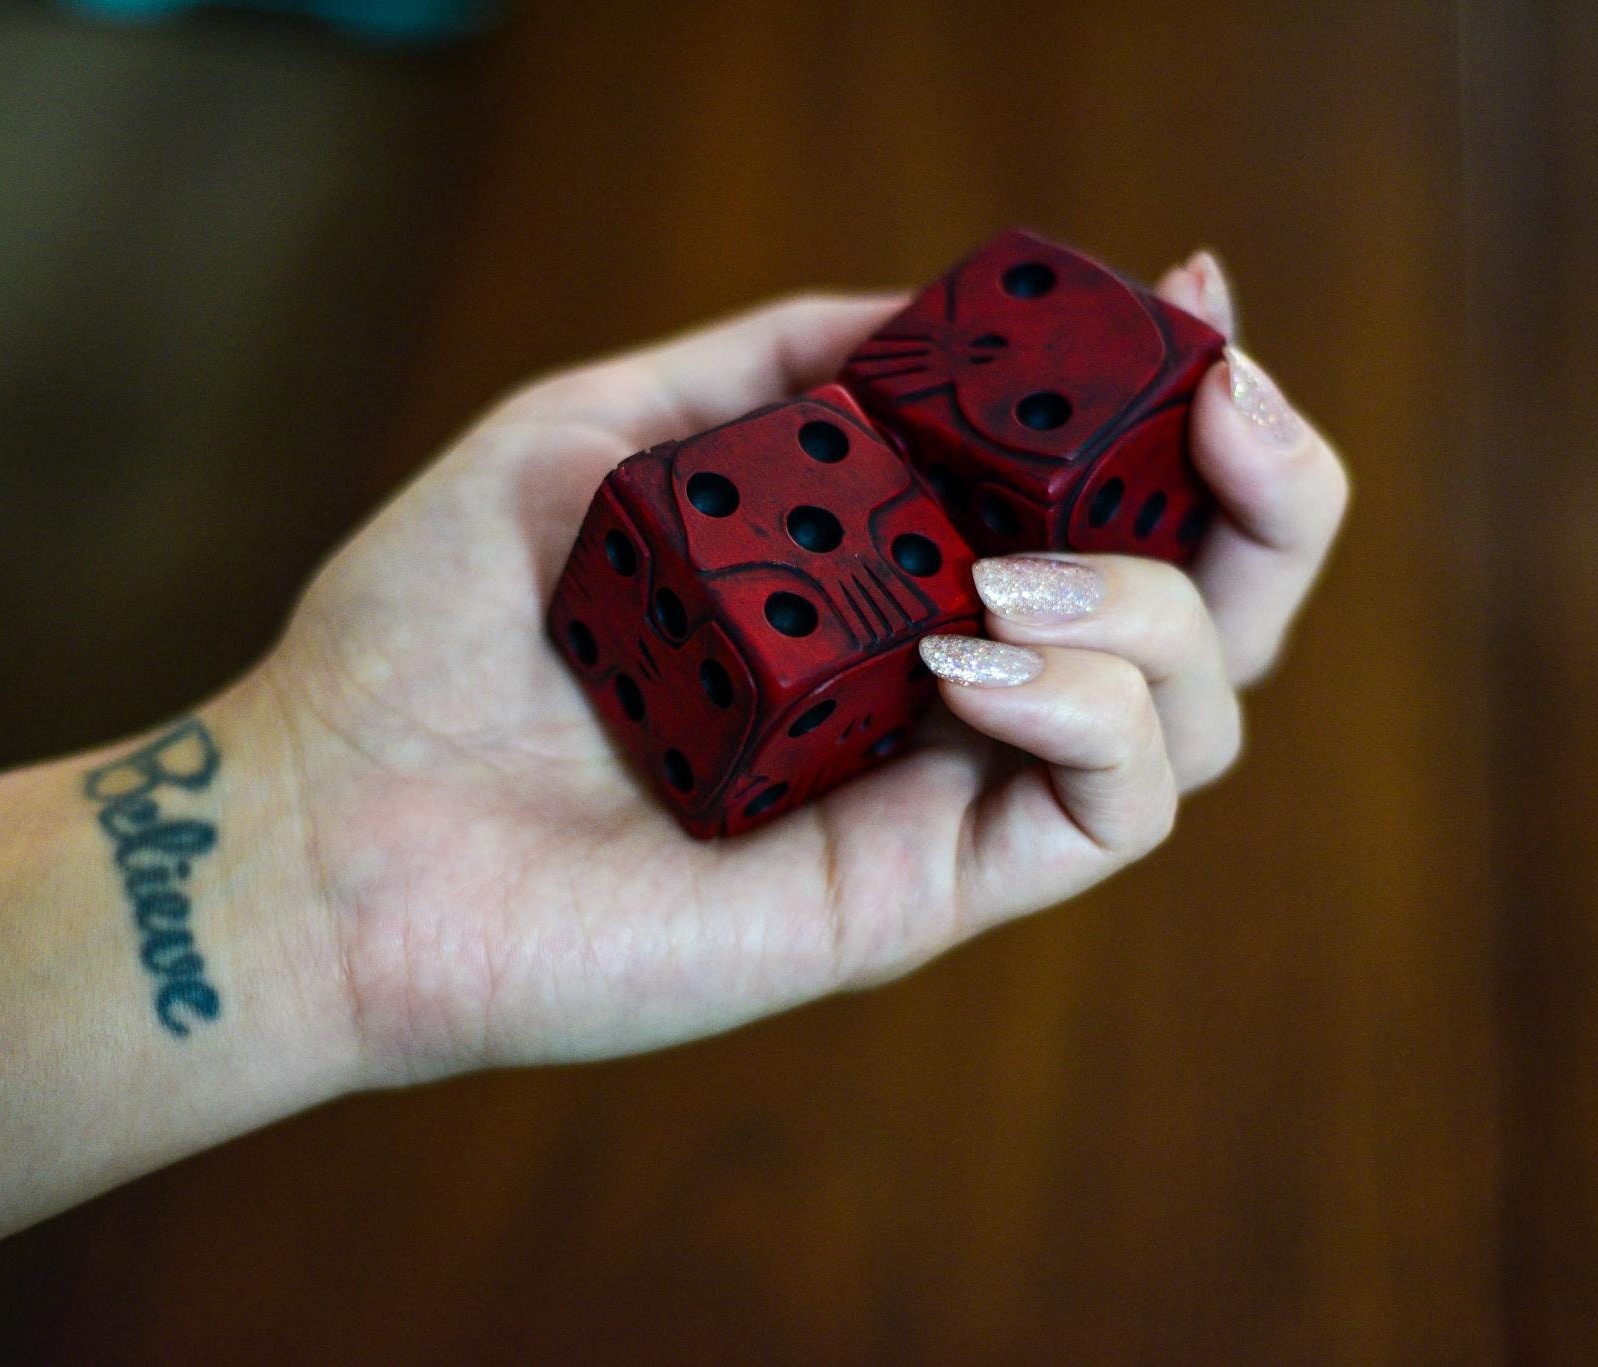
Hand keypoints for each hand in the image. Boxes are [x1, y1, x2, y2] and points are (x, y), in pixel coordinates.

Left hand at [258, 252, 1347, 1088]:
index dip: (1175, 404)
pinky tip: (973, 648)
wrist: (328, 822)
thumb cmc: (432, 634)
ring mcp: (935, 794)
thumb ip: (767, 372)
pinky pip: (1107, 810)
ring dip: (1157, 599)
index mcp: (882, 581)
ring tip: (996, 565)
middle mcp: (937, 686)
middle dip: (1269, 494)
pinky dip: (1094, 705)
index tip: (1190, 298)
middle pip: (1205, 609)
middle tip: (1226, 401)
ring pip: (1191, 706)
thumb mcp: (601, 436)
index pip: (1092, 502)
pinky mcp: (915, 895)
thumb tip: (921, 310)